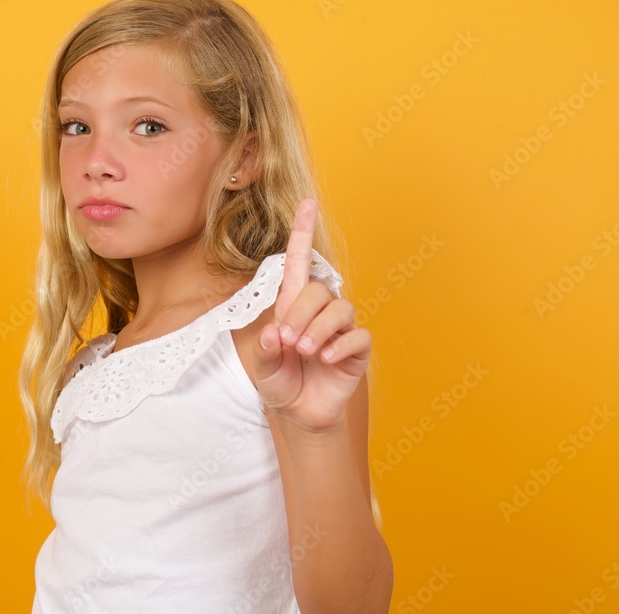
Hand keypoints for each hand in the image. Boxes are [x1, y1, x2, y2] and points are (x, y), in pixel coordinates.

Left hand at [253, 199, 371, 433]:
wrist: (300, 414)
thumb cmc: (280, 382)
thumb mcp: (262, 368)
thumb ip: (263, 351)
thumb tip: (272, 333)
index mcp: (293, 306)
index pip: (300, 262)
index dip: (303, 233)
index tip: (308, 204)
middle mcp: (320, 311)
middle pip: (318, 290)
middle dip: (300, 313)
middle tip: (286, 341)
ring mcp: (340, 329)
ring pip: (339, 309)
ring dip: (318, 329)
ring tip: (302, 352)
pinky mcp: (357, 349)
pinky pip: (356, 336)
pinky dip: (339, 345)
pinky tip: (324, 359)